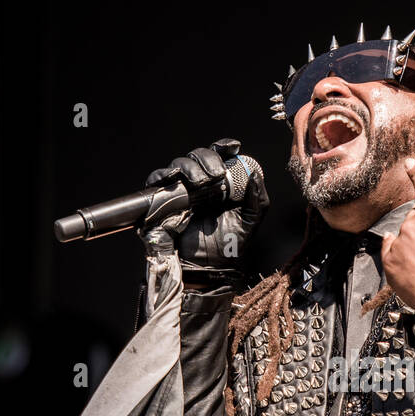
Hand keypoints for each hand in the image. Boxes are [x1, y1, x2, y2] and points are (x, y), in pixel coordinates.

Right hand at [138, 138, 269, 285]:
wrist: (208, 268)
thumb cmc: (229, 246)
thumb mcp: (250, 220)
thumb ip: (257, 198)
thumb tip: (256, 174)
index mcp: (220, 185)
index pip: (218, 156)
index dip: (224, 147)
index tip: (234, 147)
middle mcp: (199, 184)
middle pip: (197, 156)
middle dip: (207, 159)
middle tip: (217, 174)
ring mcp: (180, 191)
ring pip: (178, 164)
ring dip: (190, 167)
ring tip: (201, 183)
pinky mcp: (162, 201)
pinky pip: (157, 180)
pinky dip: (163, 175)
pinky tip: (175, 179)